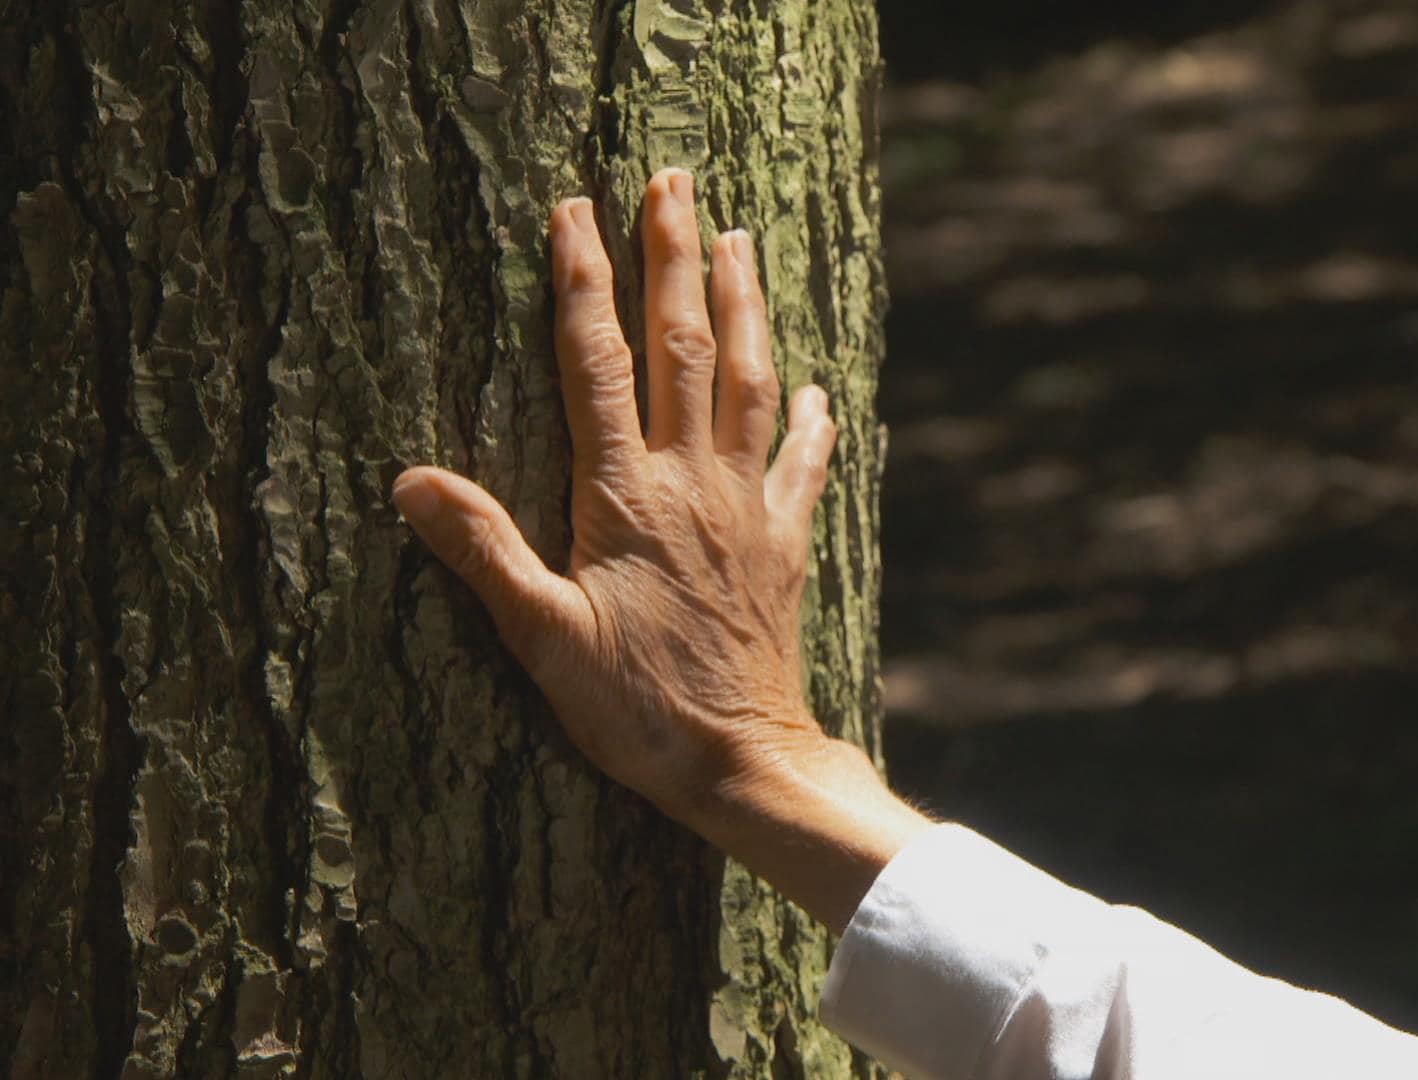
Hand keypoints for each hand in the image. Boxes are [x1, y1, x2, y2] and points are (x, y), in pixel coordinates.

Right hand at [392, 169, 926, 927]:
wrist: (741, 762)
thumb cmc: (636, 710)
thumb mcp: (542, 640)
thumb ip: (483, 553)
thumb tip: (412, 480)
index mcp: (626, 496)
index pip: (596, 365)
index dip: (584, 283)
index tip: (574, 211)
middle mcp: (694, 483)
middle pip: (684, 348)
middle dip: (675, 259)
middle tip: (674, 181)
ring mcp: (748, 508)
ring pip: (752, 384)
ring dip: (746, 307)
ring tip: (741, 242)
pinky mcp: (784, 544)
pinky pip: (804, 465)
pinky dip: (814, 421)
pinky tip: (820, 388)